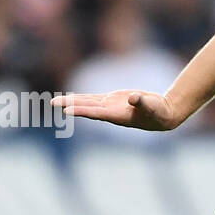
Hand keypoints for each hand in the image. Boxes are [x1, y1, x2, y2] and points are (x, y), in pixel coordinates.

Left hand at [50, 89, 179, 130]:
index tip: (66, 110)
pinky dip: (82, 99)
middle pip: (86, 108)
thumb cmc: (158, 112)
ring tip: (55, 101)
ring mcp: (110, 107)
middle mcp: (110, 113)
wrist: (162, 116)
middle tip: (52, 102)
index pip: (95, 113)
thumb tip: (134, 98)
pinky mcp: (112, 101)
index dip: (81, 111)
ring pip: (87, 103)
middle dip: (69, 105)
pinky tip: (71, 98)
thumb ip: (142, 102)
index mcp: (117, 115)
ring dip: (72, 102)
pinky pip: (93, 100)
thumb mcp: (152, 106)